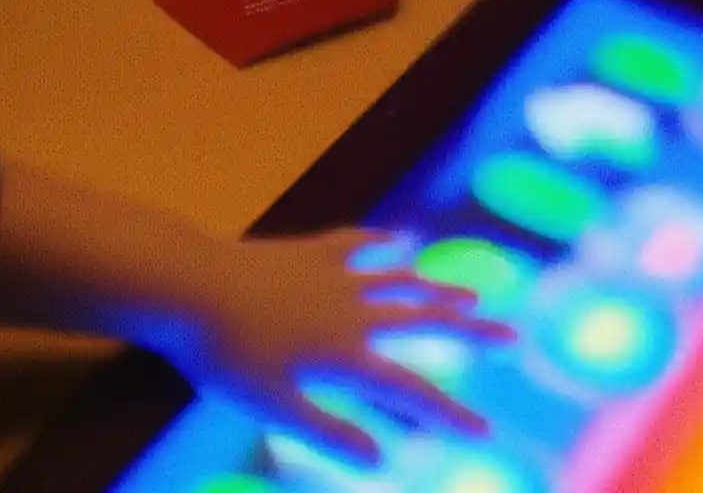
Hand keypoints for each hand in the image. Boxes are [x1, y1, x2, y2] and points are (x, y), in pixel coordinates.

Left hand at [163, 229, 514, 465]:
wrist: (193, 286)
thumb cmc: (228, 355)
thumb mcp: (274, 407)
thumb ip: (329, 432)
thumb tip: (381, 461)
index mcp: (347, 355)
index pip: (410, 390)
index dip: (450, 413)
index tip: (487, 429)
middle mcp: (354, 312)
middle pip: (424, 322)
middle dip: (470, 332)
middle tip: (509, 335)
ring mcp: (335, 275)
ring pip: (399, 281)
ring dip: (437, 289)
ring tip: (469, 296)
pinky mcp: (311, 251)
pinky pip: (357, 244)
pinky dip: (381, 243)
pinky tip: (397, 240)